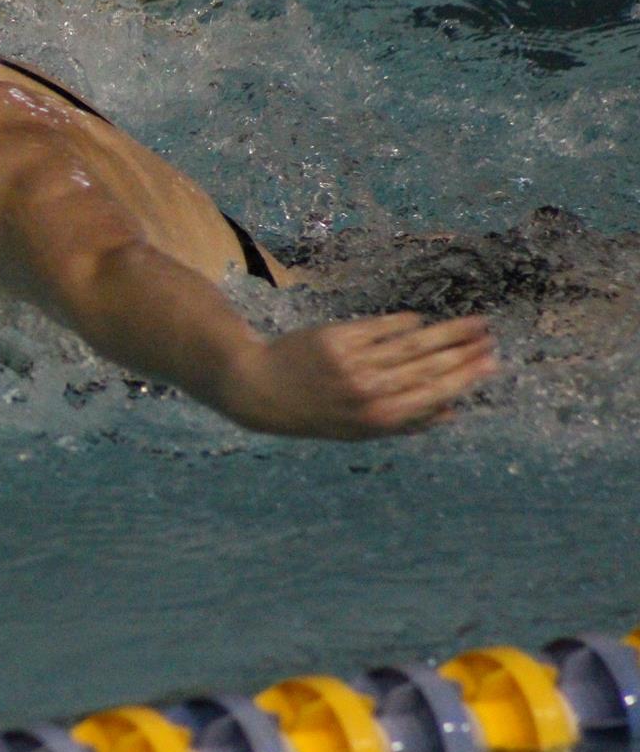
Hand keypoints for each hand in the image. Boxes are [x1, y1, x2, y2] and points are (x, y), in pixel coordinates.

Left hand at [219, 313, 499, 439]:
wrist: (261, 389)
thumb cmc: (316, 413)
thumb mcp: (358, 431)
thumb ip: (405, 423)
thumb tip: (451, 413)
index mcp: (379, 418)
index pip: (435, 392)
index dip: (465, 376)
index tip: (491, 362)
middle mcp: (370, 390)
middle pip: (429, 364)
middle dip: (464, 349)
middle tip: (489, 336)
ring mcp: (354, 362)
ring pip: (412, 343)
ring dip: (446, 331)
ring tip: (472, 323)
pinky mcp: (337, 337)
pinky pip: (382, 326)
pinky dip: (404, 323)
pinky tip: (421, 320)